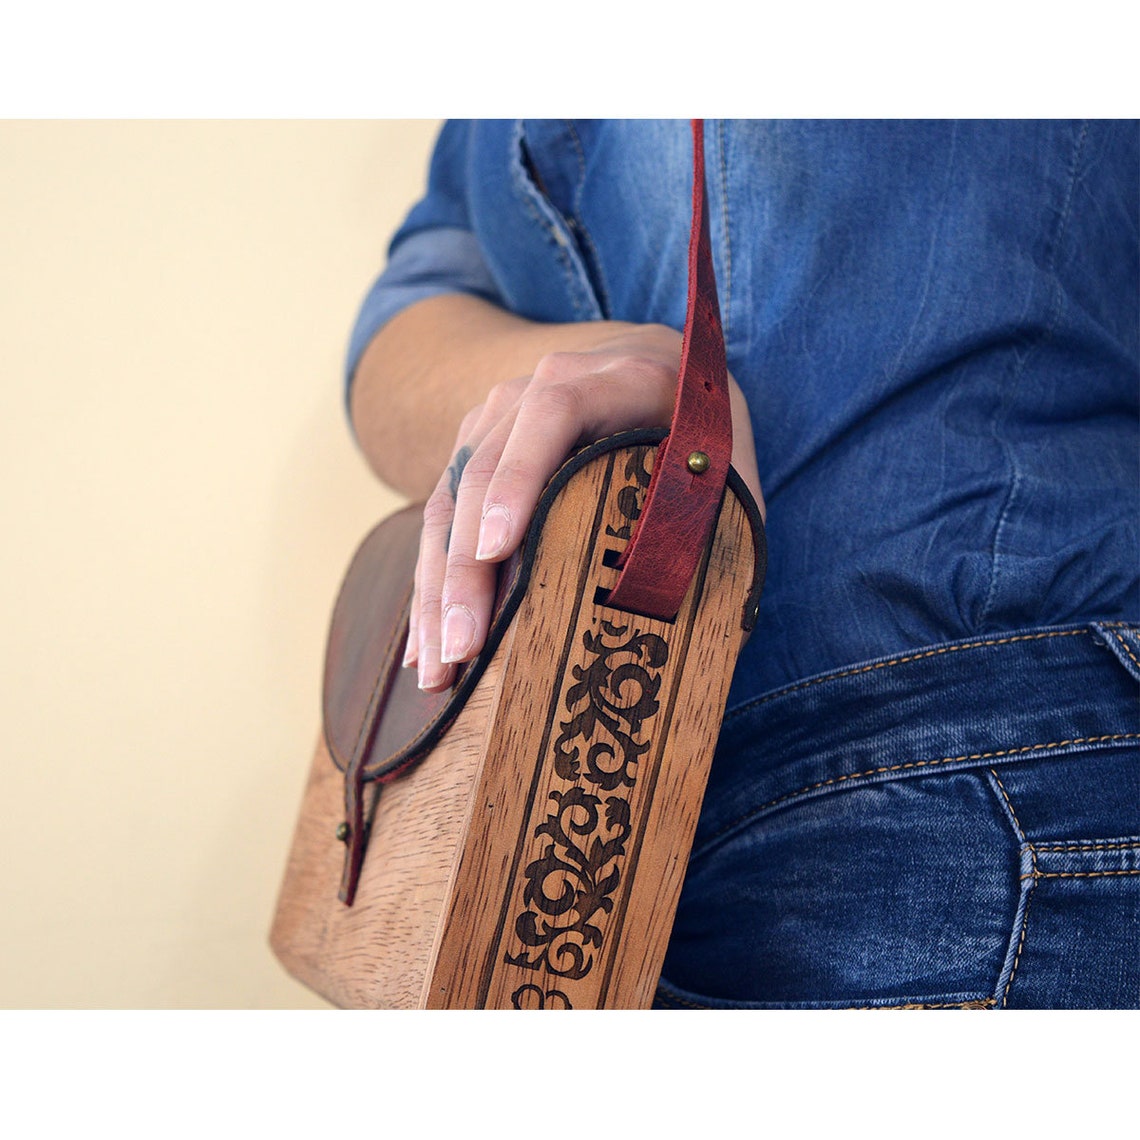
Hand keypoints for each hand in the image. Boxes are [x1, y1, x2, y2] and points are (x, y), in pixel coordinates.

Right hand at [404, 322, 762, 690]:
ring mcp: (502, 413)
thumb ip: (721, 523)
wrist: (661, 370)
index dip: (521, 478)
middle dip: (466, 567)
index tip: (496, 551)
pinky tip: (427, 641)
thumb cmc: (705, 439)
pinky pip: (443, 512)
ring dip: (438, 585)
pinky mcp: (479, 447)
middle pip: (486, 469)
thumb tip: (716, 634)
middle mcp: (546, 384)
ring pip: (452, 498)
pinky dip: (434, 578)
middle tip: (461, 650)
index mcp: (621, 379)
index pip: (555, 414)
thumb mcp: (729, 470)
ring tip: (434, 668)